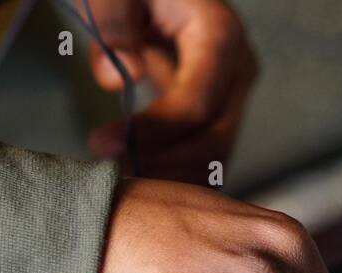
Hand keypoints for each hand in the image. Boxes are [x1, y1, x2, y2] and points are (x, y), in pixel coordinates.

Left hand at [81, 0, 256, 183]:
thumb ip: (113, 25)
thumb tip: (120, 79)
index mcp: (220, 35)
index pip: (195, 105)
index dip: (151, 133)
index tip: (102, 145)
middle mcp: (238, 70)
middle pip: (213, 141)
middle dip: (161, 165)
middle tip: (106, 173)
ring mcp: (234, 94)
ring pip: (213, 158)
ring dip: (167, 178)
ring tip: (117, 177)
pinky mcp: (220, 112)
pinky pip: (204, 156)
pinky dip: (172, 174)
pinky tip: (134, 175)